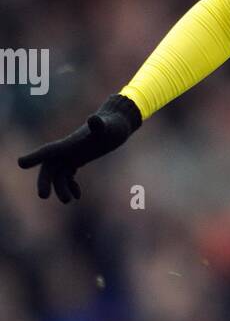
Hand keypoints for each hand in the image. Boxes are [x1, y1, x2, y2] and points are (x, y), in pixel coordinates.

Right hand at [18, 94, 141, 202]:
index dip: (34, 157)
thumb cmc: (113, 125)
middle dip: (45, 181)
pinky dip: (70, 186)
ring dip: (61, 188)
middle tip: (43, 196)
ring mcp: (71, 154)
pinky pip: (68, 174)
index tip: (20, 163)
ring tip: (69, 201)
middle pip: (49, 166)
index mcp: (69, 143)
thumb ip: (99, 124)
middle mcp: (67, 149)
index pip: (49, 151)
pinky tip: (78, 196)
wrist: (118, 123)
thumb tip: (94, 119)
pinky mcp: (78, 158)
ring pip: (59, 174)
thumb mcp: (107, 127)